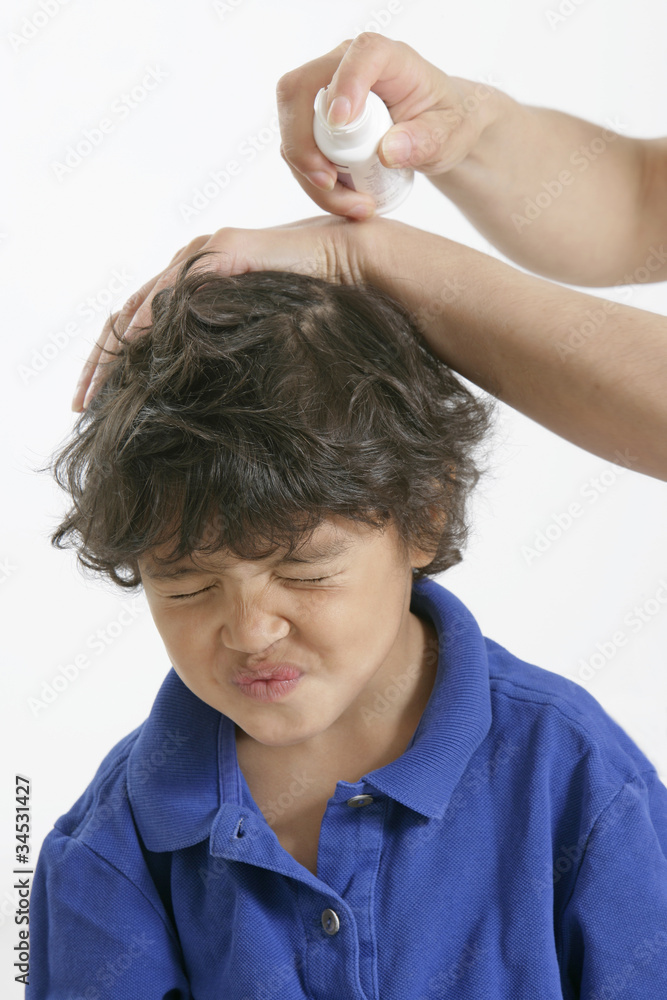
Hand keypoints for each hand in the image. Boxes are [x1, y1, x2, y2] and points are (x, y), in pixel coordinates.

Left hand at [70, 213, 391, 411]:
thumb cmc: (314, 301)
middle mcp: (191, 264)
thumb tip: (204, 396)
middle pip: (127, 314)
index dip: (114, 360)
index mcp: (195, 283)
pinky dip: (150, 321)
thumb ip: (226, 348)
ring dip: (113, 350)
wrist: (352, 266)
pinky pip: (174, 290)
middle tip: (80, 402)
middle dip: (99, 361)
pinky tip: (133, 351)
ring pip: (139, 305)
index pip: (139, 323)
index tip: (97, 400)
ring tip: (96, 389)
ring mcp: (203, 253)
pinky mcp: (221, 251)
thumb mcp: (257, 333)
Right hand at [276, 32, 500, 218]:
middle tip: (330, 184)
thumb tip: (387, 151)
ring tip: (354, 205)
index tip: (341, 123)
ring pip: (293, 129)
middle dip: (304, 145)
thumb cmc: (445, 123)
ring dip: (310, 174)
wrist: (436, 132)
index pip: (359, 55)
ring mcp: (324, 95)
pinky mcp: (313, 123)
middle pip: (300, 92)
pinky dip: (312, 182)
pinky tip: (344, 200)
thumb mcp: (448, 134)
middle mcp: (345, 67)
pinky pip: (297, 151)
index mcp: (387, 59)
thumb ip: (424, 141)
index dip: (344, 84)